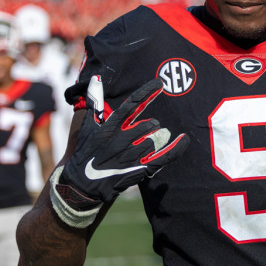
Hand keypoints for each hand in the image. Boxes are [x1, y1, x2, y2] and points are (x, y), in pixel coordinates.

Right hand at [58, 76, 188, 209]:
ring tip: (147, 141)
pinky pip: (162, 158)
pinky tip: (184, 139)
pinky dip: (175, 149)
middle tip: (148, 128)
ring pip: (154, 140)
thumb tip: (96, 79)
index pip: (132, 105)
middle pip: (148, 125)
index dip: (147, 93)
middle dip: (151, 125)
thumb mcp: (88, 127)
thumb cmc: (86, 153)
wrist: (81, 185)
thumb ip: (94, 103)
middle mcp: (121, 141)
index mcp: (110, 128)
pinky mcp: (138, 170)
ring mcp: (130, 157)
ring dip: (155, 138)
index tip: (160, 83)